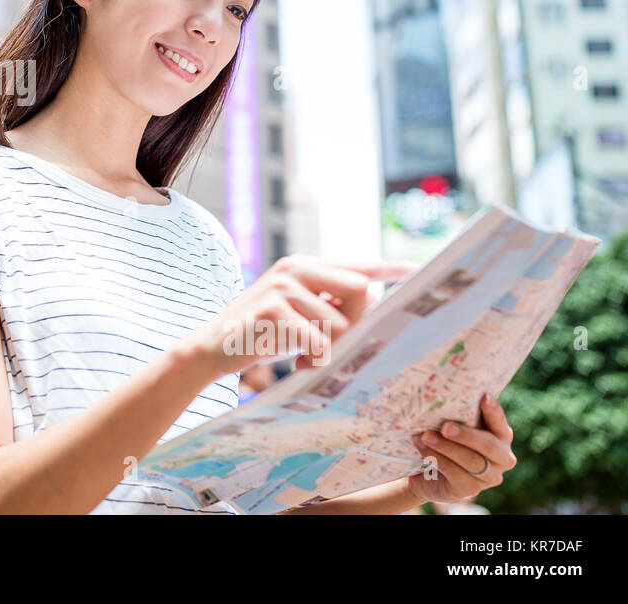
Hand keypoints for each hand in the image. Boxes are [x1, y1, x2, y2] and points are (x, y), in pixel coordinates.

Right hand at [189, 255, 418, 375]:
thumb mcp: (299, 315)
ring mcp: (283, 285)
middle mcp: (295, 267)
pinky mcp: (273, 307)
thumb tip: (373, 304)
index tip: (417, 269)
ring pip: (340, 323)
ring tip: (304, 356)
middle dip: (357, 324)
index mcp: (303, 265)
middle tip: (334, 347)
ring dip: (329, 350)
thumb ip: (329, 305)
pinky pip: (318, 340)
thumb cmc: (260, 333)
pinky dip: (313, 359)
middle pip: (361, 290)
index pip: (356, 264)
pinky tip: (296, 362)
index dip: (389, 267)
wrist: (210, 348)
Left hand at [407, 393, 516, 504]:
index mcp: (501, 436)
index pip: (499, 422)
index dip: (494, 411)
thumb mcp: (454, 426)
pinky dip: (437, 459)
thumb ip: (457, 414)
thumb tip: (443, 391)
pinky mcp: (470, 489)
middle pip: (489, 446)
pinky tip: (422, 448)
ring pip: (471, 461)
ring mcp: (489, 477)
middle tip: (445, 426)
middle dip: (467, 435)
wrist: (427, 473)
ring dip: (446, 447)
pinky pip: (456, 474)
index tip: (484, 396)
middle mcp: (502, 458)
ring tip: (425, 436)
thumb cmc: (445, 440)